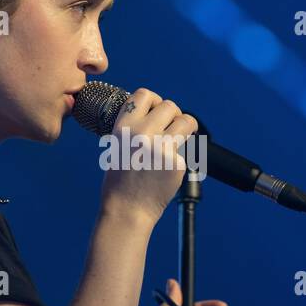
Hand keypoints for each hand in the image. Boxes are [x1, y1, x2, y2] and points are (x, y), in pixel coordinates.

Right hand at [98, 88, 198, 225]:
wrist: (127, 210)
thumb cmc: (121, 181)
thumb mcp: (118, 147)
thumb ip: (134, 129)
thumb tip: (155, 113)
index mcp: (123, 127)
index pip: (144, 95)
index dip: (154, 101)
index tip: (158, 111)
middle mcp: (142, 133)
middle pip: (170, 105)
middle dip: (173, 115)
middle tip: (171, 128)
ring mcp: (161, 148)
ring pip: (186, 121)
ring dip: (186, 126)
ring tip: (181, 137)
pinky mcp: (176, 163)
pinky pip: (187, 149)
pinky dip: (182, 155)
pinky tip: (169, 167)